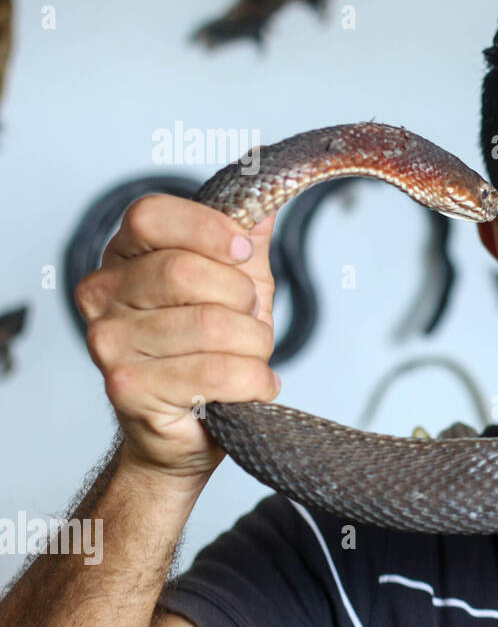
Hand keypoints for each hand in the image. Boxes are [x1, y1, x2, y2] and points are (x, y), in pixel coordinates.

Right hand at [75, 195, 279, 490]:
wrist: (187, 429)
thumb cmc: (208, 349)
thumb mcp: (235, 284)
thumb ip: (245, 240)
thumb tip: (265, 197)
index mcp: (124, 254)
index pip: (151, 216)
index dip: (207, 230)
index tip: (243, 252)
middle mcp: (103, 293)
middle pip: (185, 272)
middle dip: (243, 300)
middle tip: (251, 320)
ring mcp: (108, 341)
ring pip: (211, 325)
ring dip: (254, 345)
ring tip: (250, 358)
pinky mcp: (127, 387)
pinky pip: (216, 371)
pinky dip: (254, 380)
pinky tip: (252, 386)